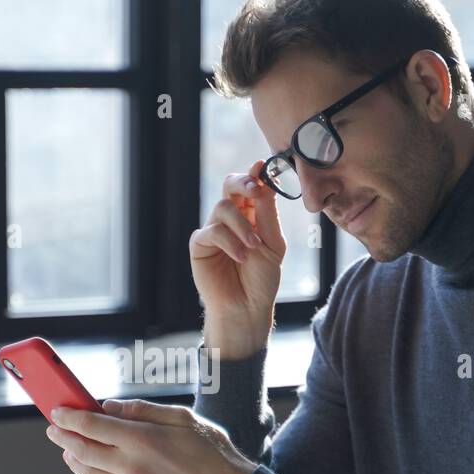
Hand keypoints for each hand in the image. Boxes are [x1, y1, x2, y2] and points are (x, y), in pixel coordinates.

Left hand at [45, 398, 256, 473]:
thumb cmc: (210, 451)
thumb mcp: (182, 418)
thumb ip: (141, 410)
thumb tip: (107, 407)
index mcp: (144, 440)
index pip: (92, 426)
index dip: (69, 418)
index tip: (57, 412)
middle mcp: (133, 468)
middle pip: (83, 452)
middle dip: (63, 438)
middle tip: (54, 430)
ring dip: (75, 460)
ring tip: (69, 451)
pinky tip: (109, 467)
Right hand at [190, 160, 286, 358]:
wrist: (247, 308)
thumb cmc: (262, 279)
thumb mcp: (273, 244)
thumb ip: (268, 214)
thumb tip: (264, 183)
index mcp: (252, 215)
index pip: (251, 186)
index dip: (256, 174)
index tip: (262, 165)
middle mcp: (231, 219)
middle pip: (230, 185)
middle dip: (243, 183)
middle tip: (256, 190)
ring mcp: (214, 230)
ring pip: (223, 207)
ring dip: (242, 226)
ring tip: (254, 247)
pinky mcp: (200, 245)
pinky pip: (212, 231)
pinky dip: (230, 242)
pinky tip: (241, 257)